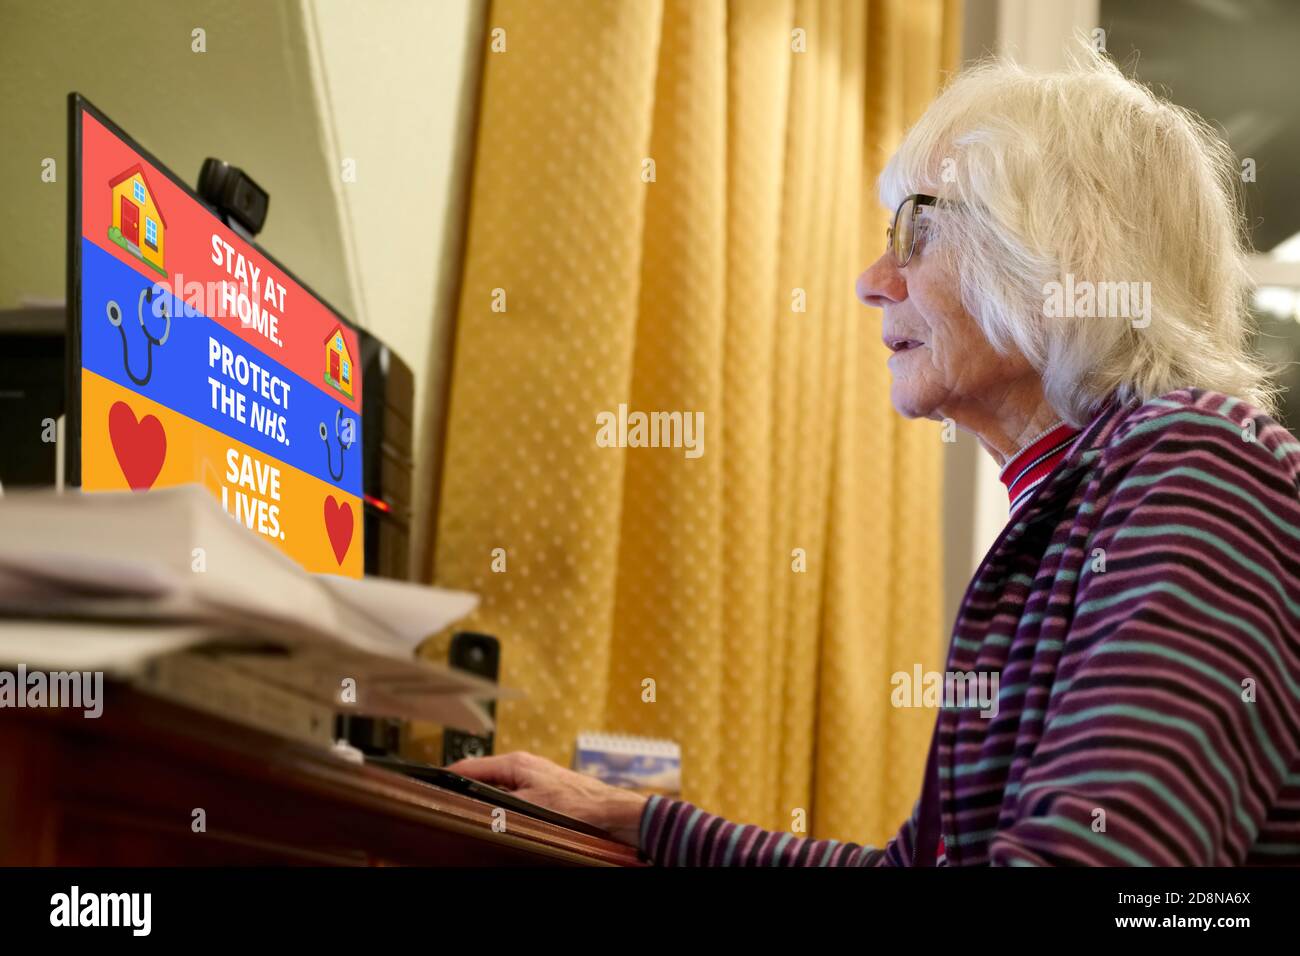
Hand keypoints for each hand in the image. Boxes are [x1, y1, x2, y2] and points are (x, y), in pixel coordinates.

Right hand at [447, 751, 648, 846]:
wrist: (611, 813)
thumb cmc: (578, 804)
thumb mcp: (530, 807)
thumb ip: (498, 803)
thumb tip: (473, 805)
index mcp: (515, 763)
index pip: (470, 766)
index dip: (447, 777)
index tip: (429, 786)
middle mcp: (522, 767)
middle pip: (480, 778)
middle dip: (464, 791)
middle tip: (445, 805)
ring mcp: (531, 778)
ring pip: (495, 790)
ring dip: (484, 801)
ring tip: (469, 813)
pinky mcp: (540, 791)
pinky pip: (510, 798)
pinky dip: (501, 807)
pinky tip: (498, 819)